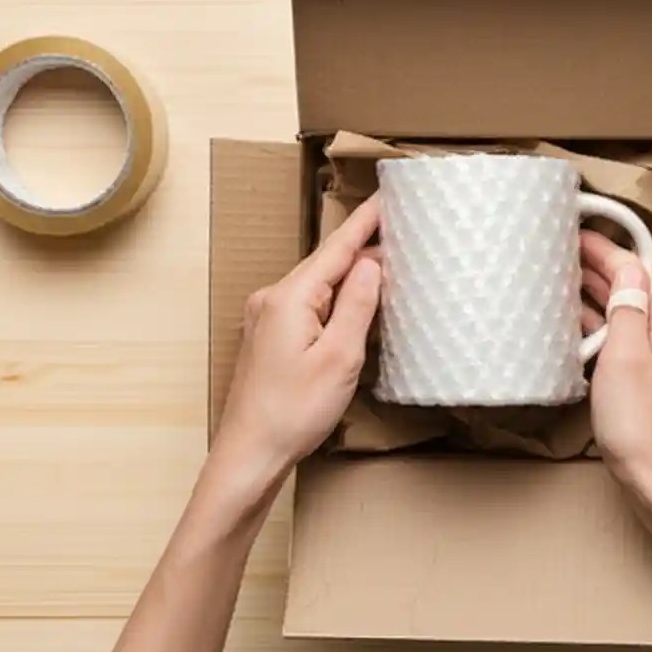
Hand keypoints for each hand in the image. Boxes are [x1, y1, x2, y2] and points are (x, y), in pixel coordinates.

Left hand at [216, 195, 382, 475]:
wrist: (248, 455)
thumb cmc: (293, 413)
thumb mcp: (339, 358)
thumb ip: (357, 306)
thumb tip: (371, 264)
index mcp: (290, 298)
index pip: (336, 248)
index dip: (365, 222)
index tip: (388, 196)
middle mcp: (272, 299)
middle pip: (326, 264)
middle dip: (363, 249)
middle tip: (402, 234)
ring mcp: (266, 318)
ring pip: (318, 286)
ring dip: (350, 277)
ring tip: (387, 266)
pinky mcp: (268, 338)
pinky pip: (308, 306)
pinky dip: (335, 301)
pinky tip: (354, 308)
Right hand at [581, 230, 651, 493]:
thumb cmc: (639, 423)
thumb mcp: (625, 355)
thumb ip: (627, 308)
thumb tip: (627, 268)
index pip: (641, 271)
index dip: (610, 250)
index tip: (578, 235)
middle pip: (637, 289)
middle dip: (602, 268)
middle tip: (563, 254)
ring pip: (627, 314)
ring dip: (597, 296)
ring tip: (562, 282)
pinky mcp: (644, 383)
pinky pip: (621, 340)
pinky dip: (598, 327)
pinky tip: (575, 330)